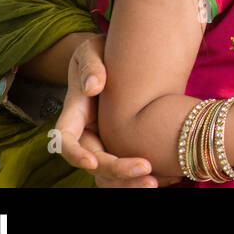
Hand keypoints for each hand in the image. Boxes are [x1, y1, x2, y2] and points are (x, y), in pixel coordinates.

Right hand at [53, 34, 176, 187]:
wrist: (116, 57)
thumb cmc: (99, 52)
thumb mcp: (90, 50)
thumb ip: (90, 66)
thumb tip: (94, 86)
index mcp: (74, 114)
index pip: (66, 142)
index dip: (76, 156)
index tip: (93, 162)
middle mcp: (87, 134)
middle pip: (95, 165)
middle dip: (117, 171)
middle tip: (146, 169)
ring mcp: (104, 142)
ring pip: (110, 175)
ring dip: (129, 183)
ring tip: (156, 183)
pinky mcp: (122, 144)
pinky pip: (128, 169)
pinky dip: (141, 177)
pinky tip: (167, 177)